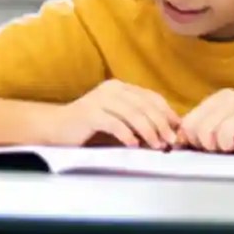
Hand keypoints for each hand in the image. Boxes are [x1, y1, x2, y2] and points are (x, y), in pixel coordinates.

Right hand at [41, 79, 179, 149]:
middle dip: (161, 124)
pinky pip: (114, 124)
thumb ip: (137, 120)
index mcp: (120, 88)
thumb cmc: (89, 127)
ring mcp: (99, 100)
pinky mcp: (89, 114)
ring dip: (148, 131)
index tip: (178, 129)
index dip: (167, 113)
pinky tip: (134, 145)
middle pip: (144, 105)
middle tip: (170, 141)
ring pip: (132, 114)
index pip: (151, 97)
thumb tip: (166, 132)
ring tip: (157, 146)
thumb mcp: (117, 119)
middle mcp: (111, 90)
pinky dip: (127, 135)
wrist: (55, 127)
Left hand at [179, 89, 233, 152]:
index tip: (205, 150)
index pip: (186, 121)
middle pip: (191, 126)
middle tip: (219, 150)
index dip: (190, 141)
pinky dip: (227, 145)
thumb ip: (205, 131)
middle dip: (201, 145)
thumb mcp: (225, 130)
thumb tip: (180, 142)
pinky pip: (223, 133)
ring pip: (204, 130)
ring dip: (215, 146)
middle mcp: (223, 97)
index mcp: (215, 100)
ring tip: (230, 147)